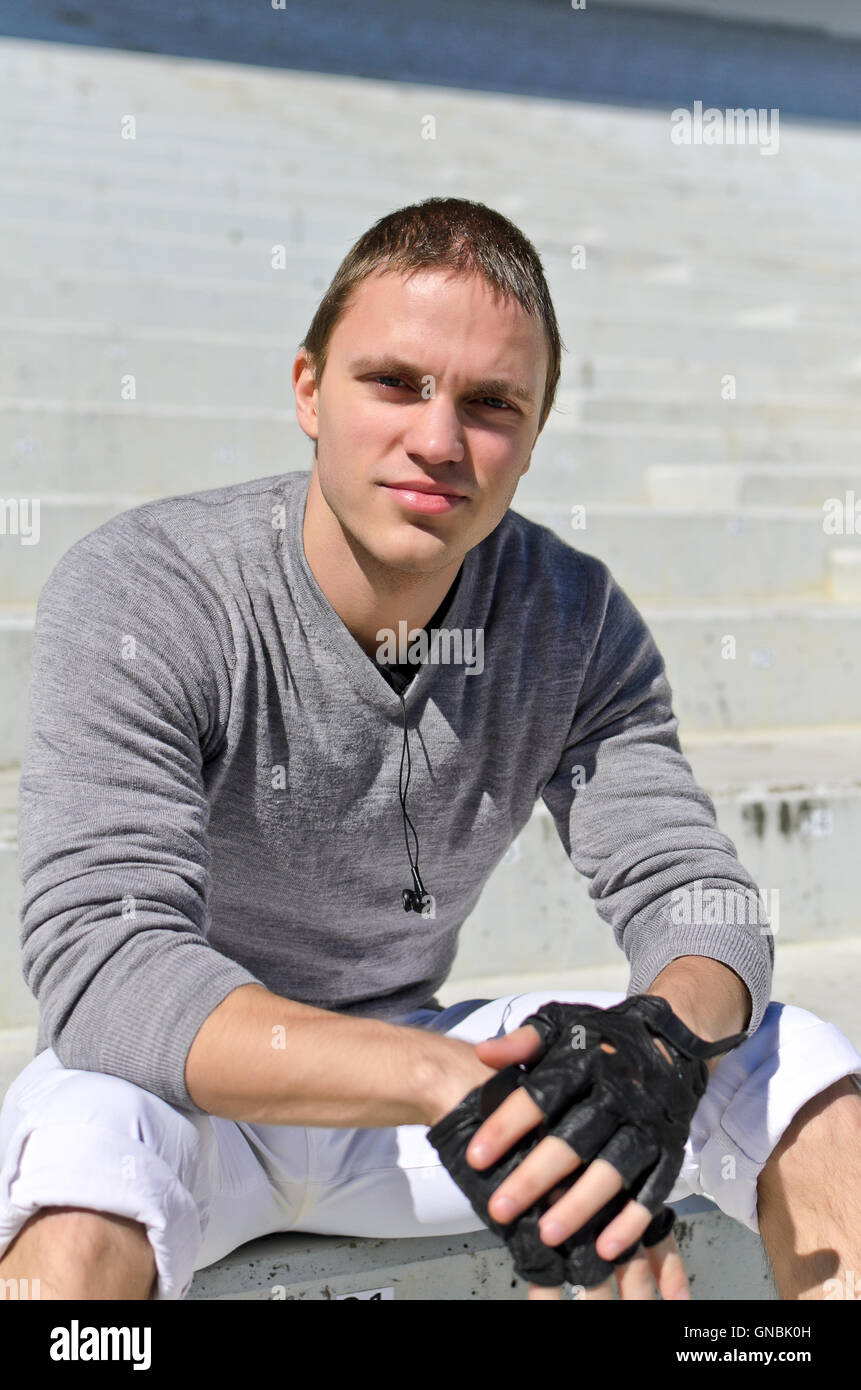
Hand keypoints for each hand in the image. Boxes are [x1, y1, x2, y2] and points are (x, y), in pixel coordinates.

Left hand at [470, 1024, 690, 1299]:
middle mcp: (617, 1096)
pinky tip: (604, 1248)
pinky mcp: (669, 1151)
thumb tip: (484, 1052)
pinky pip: (653, 1191)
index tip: (476, 1157)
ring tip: (546, 1234)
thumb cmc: (601, 1039)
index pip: (541, 1096)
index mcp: (584, 1063)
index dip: (508, 1126)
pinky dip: (631, 1222)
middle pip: (573, 1141)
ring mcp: (646, 1126)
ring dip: (580, 1206)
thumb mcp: (560, 1026)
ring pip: (612, 1171)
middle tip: (500, 1209)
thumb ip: (522, 1042)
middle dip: (535, 1177)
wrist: (668, 1041)